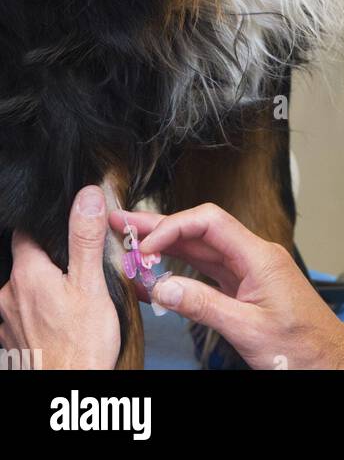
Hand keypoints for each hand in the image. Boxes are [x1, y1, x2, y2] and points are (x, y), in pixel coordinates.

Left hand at [0, 186, 119, 369]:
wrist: (70, 389)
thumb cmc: (82, 345)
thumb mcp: (91, 284)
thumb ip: (85, 238)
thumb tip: (86, 196)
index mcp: (27, 274)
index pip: (26, 231)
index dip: (47, 225)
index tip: (67, 226)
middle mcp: (8, 294)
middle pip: (25, 259)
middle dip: (49, 258)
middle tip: (77, 266)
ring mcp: (6, 320)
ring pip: (23, 288)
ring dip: (43, 286)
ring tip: (71, 294)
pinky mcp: (10, 340)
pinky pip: (21, 313)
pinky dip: (37, 310)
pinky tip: (59, 318)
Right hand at [109, 203, 343, 370]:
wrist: (328, 361)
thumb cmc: (302, 347)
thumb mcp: (248, 329)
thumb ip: (204, 306)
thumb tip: (163, 286)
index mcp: (259, 255)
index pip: (209, 222)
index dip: (173, 227)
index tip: (145, 245)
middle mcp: (254, 255)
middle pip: (201, 230)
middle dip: (161, 226)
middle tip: (124, 224)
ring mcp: (249, 270)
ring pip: (202, 249)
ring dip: (167, 246)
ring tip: (132, 242)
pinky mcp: (245, 286)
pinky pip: (208, 271)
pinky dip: (181, 269)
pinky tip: (159, 272)